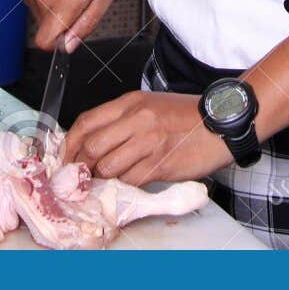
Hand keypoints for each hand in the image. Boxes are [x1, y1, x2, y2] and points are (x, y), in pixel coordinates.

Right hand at [15, 0, 116, 52]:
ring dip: (52, 5)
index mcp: (65, 0)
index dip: (57, 43)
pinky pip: (31, 0)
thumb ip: (87, 23)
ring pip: (38, 14)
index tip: (66, 34)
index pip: (45, 42)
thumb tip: (69, 46)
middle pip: (45, 29)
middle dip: (61, 19)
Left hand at [61, 91, 227, 185]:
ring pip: (108, 168)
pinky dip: (123, 187)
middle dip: (80, 167)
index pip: (86, 122)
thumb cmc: (187, 116)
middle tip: (80, 177)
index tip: (65, 159)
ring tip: (104, 183)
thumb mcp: (151, 106)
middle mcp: (138, 119)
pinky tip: (127, 184)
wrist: (223, 122)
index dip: (69, 145)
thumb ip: (122, 121)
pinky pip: (130, 181)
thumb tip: (92, 146)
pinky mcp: (161, 163)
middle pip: (91, 147)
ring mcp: (150, 141)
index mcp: (132, 102)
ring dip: (101, 181)